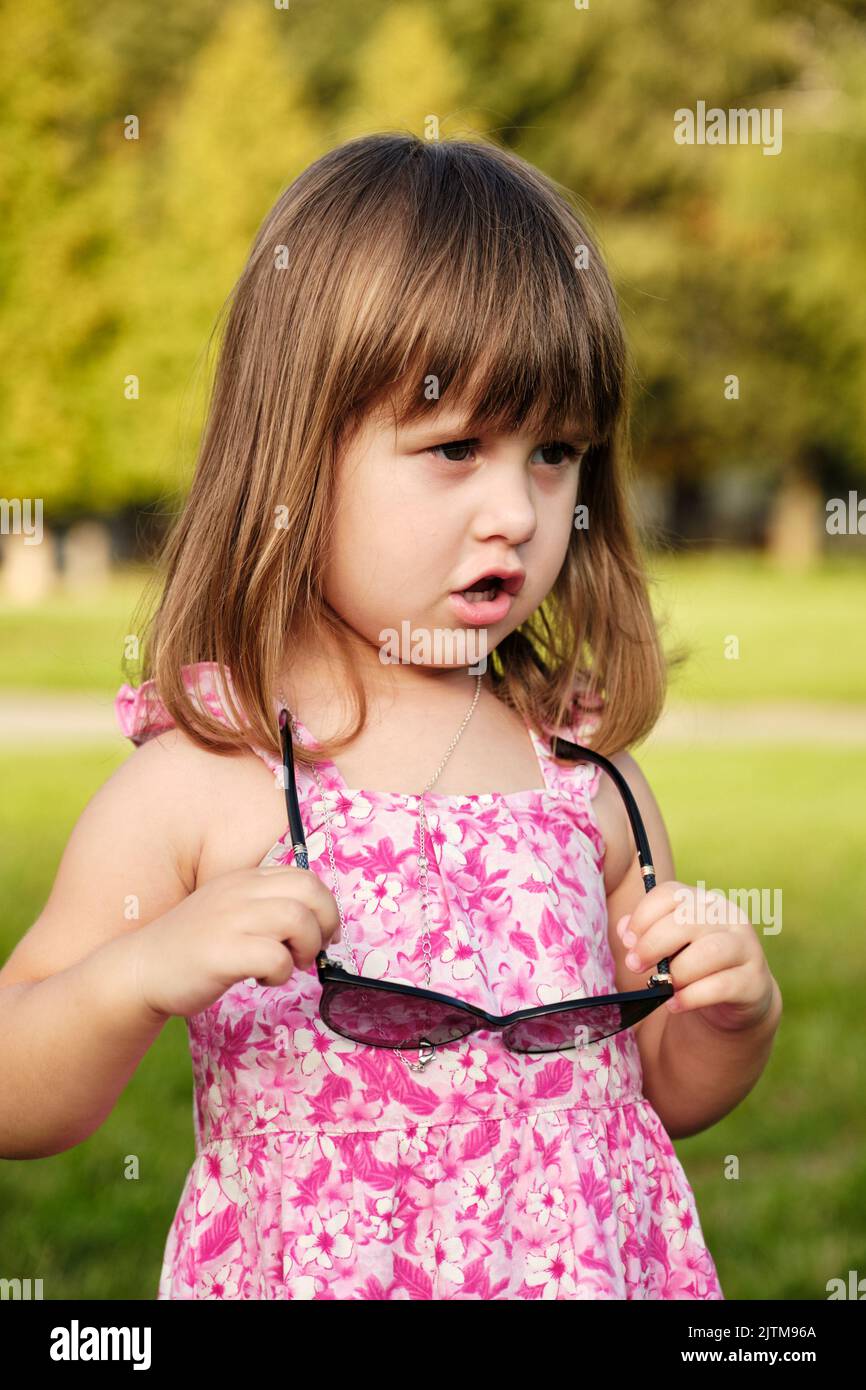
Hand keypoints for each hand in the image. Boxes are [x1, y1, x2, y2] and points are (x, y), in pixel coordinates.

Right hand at [128, 864, 341, 1019]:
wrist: (140, 969)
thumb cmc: (191, 947)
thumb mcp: (229, 911)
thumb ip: (264, 906)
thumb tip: (315, 921)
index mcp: (244, 880)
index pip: (305, 876)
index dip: (325, 906)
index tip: (323, 933)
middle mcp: (239, 893)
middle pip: (310, 891)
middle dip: (325, 923)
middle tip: (313, 952)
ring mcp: (230, 920)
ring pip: (298, 920)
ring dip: (306, 949)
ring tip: (287, 965)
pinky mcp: (223, 952)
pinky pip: (276, 957)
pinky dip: (281, 972)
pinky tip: (262, 978)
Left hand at [615, 879, 779, 1032]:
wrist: (740, 996)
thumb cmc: (697, 964)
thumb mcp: (671, 946)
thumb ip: (646, 933)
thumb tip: (625, 929)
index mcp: (704, 902)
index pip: (671, 894)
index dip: (643, 916)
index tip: (628, 942)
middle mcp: (729, 918)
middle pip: (687, 920)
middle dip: (653, 944)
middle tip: (634, 965)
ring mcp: (746, 948)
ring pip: (709, 951)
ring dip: (677, 971)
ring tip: (661, 986)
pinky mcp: (754, 981)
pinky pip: (722, 985)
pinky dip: (692, 996)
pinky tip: (675, 1004)